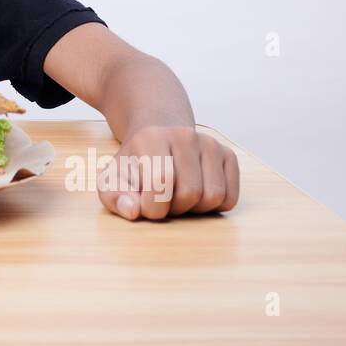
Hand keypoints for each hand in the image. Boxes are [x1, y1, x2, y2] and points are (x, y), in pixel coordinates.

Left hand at [97, 124, 238, 220]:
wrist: (157, 139)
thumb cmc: (135, 165)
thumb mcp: (114, 179)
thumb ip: (114, 197)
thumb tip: (133, 210)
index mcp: (152, 138)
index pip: (161, 184)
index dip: (153, 207)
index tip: (145, 206)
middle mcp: (185, 136)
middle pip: (190, 194)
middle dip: (174, 208)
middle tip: (163, 200)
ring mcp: (210, 144)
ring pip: (214, 197)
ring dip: (195, 209)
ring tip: (178, 196)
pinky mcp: (228, 155)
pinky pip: (230, 198)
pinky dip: (214, 206)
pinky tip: (197, 194)